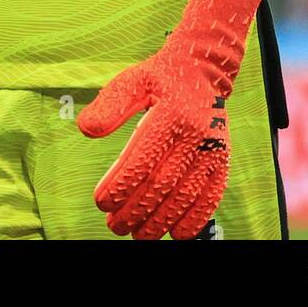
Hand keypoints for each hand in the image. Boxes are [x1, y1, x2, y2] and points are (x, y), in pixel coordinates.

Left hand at [76, 0, 274, 239]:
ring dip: (160, 221)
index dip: (122, 185)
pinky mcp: (222, 161)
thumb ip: (109, 105)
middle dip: (136, 210)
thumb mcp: (131, 80)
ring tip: (137, 234)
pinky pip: (210, 197)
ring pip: (185, 196)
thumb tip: (85, 129)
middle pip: (163, 183)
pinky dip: (193, 220)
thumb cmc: (159, 79)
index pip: (144, 157)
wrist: (202, 71)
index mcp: (172, 112)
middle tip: (114, 225)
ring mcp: (212, 149)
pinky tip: (175, 234)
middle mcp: (196, 133)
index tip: (101, 202)